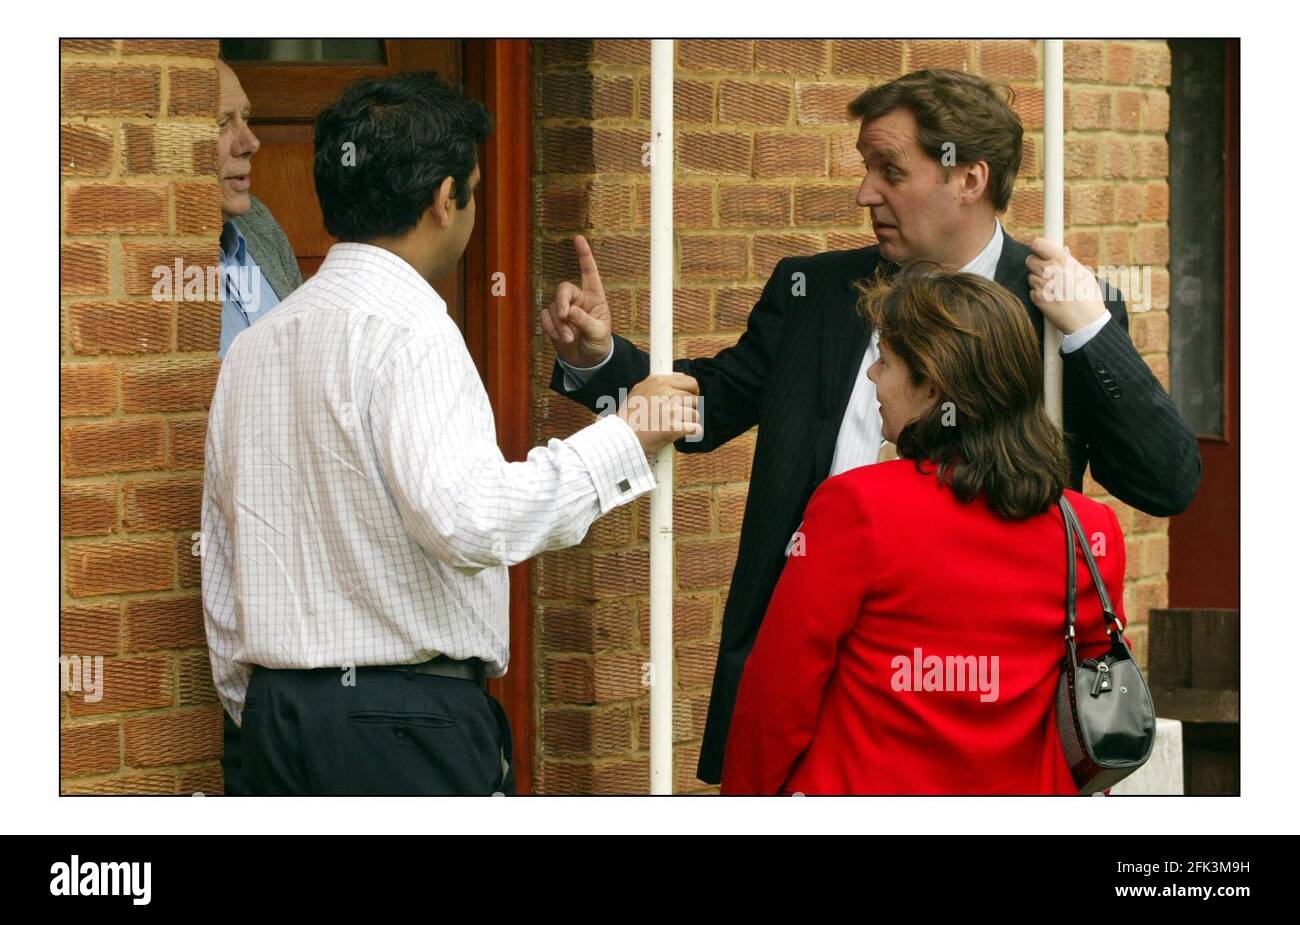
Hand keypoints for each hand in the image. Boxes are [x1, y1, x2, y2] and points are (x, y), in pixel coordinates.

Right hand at [540, 234, 613, 367]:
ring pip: (553, 307)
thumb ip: (585, 321)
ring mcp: (565, 309)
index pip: (589, 272)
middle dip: (561, 302)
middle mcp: (578, 299)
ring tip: (569, 339)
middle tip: (565, 316)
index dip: (584, 255)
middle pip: (564, 289)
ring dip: (559, 324)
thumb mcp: (598, 333)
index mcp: (595, 297)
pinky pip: (546, 317)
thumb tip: (569, 312)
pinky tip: (560, 338)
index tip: (578, 238)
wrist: (588, 361)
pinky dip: (551, 328)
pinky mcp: (554, 320)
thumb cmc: (599, 343)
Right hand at [618, 373, 701, 453]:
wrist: (621, 436)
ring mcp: (671, 410)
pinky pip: (695, 428)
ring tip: (672, 426)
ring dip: (687, 422)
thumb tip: (680, 376)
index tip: (689, 399)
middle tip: (677, 416)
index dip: (693, 392)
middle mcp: (666, 393)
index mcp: (659, 382)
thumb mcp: (640, 390)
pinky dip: (689, 433)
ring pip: (695, 414)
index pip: (690, 382)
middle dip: (688, 409)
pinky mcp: (674, 427)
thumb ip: (659, 382)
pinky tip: (677, 434)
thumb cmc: (629, 416)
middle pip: (694, 399)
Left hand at [1026, 237, 1107, 334]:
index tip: (1040, 251)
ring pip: (1030, 276)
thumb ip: (1070, 261)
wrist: (1086, 321)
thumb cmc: (1089, 297)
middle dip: (1036, 264)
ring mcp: (1041, 284)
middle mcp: (1050, 270)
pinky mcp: (1037, 298)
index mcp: (1062, 260)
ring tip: (1053, 288)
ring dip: (1037, 280)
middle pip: (1029, 259)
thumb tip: (1063, 249)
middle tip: (1045, 271)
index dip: (1038, 247)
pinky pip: (1031, 291)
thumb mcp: (1084, 274)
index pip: (1038, 244)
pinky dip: (1038, 293)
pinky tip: (1050, 298)